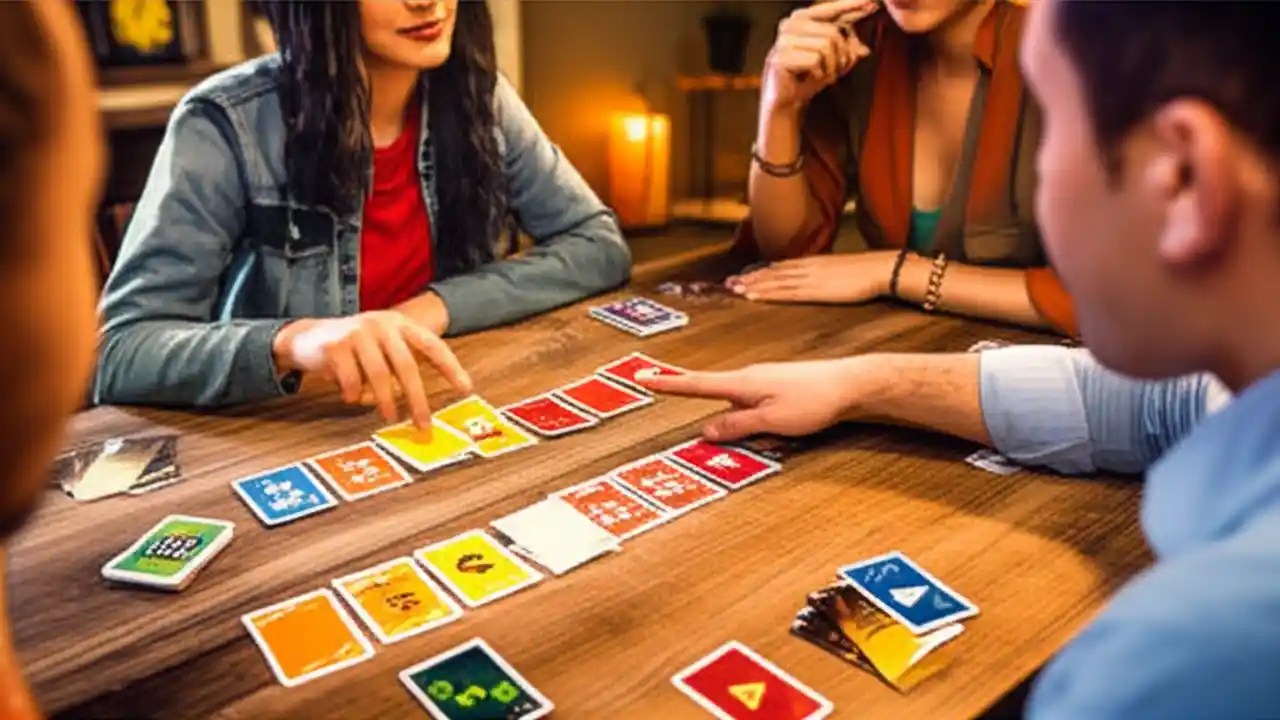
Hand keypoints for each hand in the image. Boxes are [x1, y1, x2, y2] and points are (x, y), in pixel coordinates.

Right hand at [272, 311, 471, 428]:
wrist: (307, 337)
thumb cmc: (355, 349)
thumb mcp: (383, 349)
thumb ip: (403, 367)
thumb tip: (423, 406)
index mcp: (400, 325)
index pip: (432, 346)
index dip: (451, 368)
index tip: (465, 389)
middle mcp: (382, 325)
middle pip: (407, 366)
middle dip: (417, 399)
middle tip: (423, 424)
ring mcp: (357, 333)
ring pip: (380, 375)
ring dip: (386, 402)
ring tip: (389, 418)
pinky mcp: (335, 346)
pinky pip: (352, 380)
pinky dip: (355, 395)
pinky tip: (351, 398)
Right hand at [638, 360, 863, 441]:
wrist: (851, 384)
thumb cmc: (813, 401)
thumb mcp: (771, 421)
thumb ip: (737, 427)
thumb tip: (706, 430)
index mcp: (742, 383)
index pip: (695, 384)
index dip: (667, 383)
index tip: (641, 377)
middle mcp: (748, 377)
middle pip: (711, 391)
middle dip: (688, 392)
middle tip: (659, 387)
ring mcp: (763, 380)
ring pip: (733, 400)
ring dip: (726, 413)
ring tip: (732, 424)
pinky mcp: (777, 386)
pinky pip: (750, 402)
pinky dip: (744, 413)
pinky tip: (758, 423)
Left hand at [724, 251, 896, 303]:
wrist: (879, 269)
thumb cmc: (863, 272)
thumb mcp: (837, 270)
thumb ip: (821, 274)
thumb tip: (811, 278)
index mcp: (811, 263)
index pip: (778, 267)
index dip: (758, 272)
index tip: (741, 277)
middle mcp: (805, 268)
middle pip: (770, 273)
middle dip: (748, 278)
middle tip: (726, 284)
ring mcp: (807, 278)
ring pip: (772, 282)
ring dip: (750, 285)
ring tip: (732, 289)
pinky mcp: (813, 290)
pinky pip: (783, 293)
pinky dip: (764, 293)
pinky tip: (751, 296)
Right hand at [763, 0, 878, 113]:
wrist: (787, 101)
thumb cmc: (809, 76)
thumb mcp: (834, 61)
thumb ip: (848, 49)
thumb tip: (865, 50)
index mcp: (802, 18)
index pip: (832, 9)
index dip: (852, 7)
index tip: (872, 4)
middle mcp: (791, 24)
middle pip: (833, 33)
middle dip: (841, 55)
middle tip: (837, 69)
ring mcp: (784, 40)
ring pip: (825, 46)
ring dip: (830, 66)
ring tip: (822, 74)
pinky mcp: (780, 57)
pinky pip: (814, 60)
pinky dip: (818, 73)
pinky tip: (810, 77)